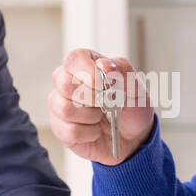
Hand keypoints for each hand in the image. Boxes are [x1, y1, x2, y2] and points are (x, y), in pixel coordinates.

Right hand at [48, 48, 154, 164]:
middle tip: (106, 103)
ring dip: (91, 117)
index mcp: (85, 64)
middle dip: (91, 98)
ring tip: (100, 117)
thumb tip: (103, 64)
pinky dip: (89, 133)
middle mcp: (67, 81)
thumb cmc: (132, 107)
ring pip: (65, 109)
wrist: (133, 136)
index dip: (89, 73)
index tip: (105, 85)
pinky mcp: (59, 127)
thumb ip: (123, 71)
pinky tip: (95, 130)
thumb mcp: (136, 87)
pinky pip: (69, 131)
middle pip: (64, 84)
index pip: (74, 59)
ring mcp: (60, 104)